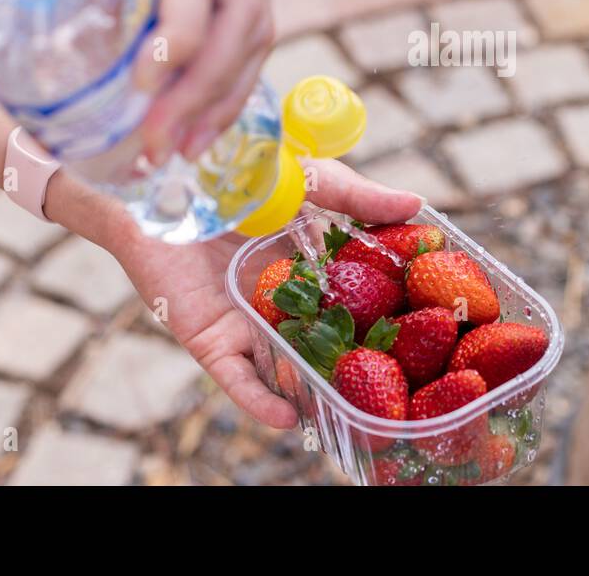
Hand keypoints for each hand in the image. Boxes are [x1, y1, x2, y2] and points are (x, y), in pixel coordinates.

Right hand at [0, 0, 272, 166]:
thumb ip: (153, 14)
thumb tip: (156, 111)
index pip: (253, 23)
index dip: (229, 94)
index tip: (190, 146)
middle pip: (254, 22)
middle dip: (215, 100)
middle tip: (168, 149)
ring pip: (240, 6)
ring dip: (201, 80)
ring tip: (157, 129)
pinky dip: (182, 32)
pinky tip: (154, 74)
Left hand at [104, 159, 421, 427]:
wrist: (163, 175)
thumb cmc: (235, 171)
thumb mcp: (309, 180)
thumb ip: (359, 198)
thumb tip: (419, 205)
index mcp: (310, 265)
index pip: (355, 298)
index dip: (385, 316)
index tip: (425, 332)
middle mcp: (283, 299)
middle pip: (325, 340)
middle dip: (354, 364)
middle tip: (396, 388)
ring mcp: (247, 320)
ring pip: (286, 365)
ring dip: (313, 390)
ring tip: (349, 415)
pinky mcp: (210, 335)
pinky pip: (236, 375)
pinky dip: (259, 398)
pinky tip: (287, 417)